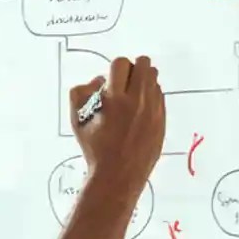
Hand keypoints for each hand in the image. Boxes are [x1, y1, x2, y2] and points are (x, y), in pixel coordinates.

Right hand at [69, 55, 165, 192]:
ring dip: (143, 80)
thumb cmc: (95, 148)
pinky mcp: (162, 120)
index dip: (114, 70)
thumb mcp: (77, 120)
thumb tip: (99, 80)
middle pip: (144, 64)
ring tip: (133, 96)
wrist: (118, 176)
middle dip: (133, 69)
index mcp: (115, 99)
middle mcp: (137, 102)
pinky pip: (159, 94)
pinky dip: (150, 96)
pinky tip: (140, 110)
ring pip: (154, 77)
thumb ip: (80, 93)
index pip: (121, 63)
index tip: (111, 82)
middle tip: (125, 83)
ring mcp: (153, 110)